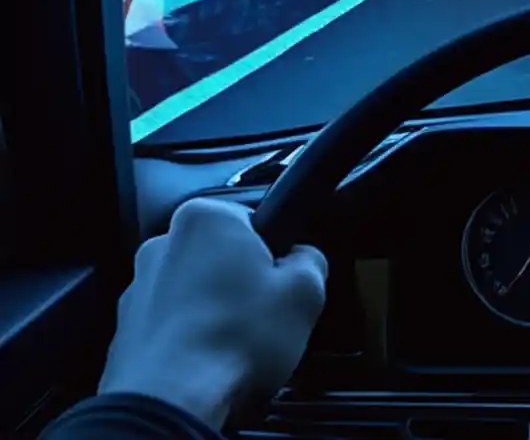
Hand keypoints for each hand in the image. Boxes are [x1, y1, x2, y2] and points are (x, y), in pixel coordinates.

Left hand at [99, 198, 326, 429]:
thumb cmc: (234, 341)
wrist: (172, 401)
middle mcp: (163, 244)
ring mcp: (140, 287)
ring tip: (240, 346)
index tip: (287, 284)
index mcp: (207, 218)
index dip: (281, 256)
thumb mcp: (306, 292)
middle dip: (247, 284)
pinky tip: (213, 361)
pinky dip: (195, 339)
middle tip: (270, 317)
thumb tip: (304, 259)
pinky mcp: (128, 327)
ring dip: (220, 312)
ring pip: (199, 292)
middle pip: (225, 257)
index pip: (258, 220)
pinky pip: (176, 325)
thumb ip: (311, 260)